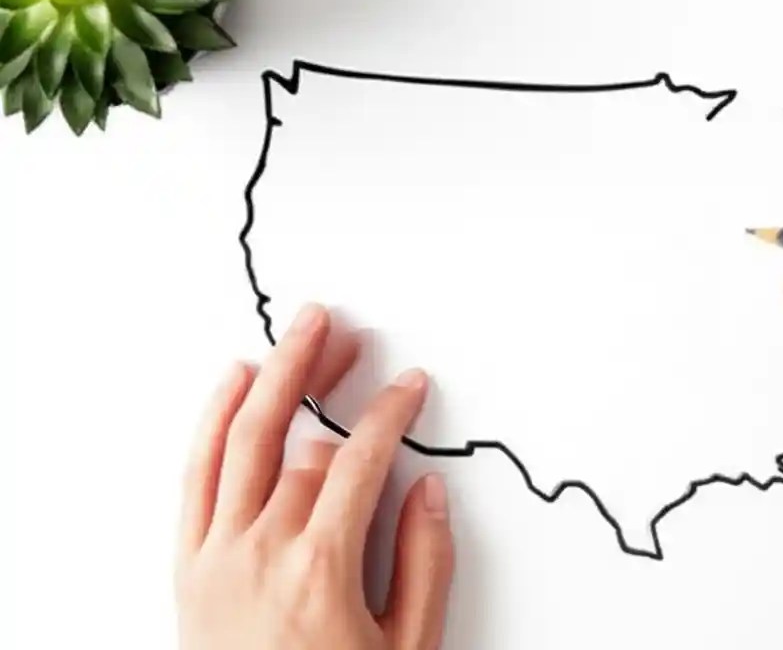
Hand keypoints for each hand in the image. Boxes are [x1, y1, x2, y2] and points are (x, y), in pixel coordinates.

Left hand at [176, 304, 454, 649]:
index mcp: (320, 569)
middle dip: (327, 379)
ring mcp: (216, 554)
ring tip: (298, 332)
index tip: (407, 387)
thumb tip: (426, 492)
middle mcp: (260, 551)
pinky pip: (195, 474)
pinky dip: (212, 421)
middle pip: (298, 439)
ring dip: (272, 376)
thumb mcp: (409, 649)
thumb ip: (424, 565)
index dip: (389, 413)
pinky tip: (232, 384)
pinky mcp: (188, 564)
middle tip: (347, 338)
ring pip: (243, 440)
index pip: (358, 461)